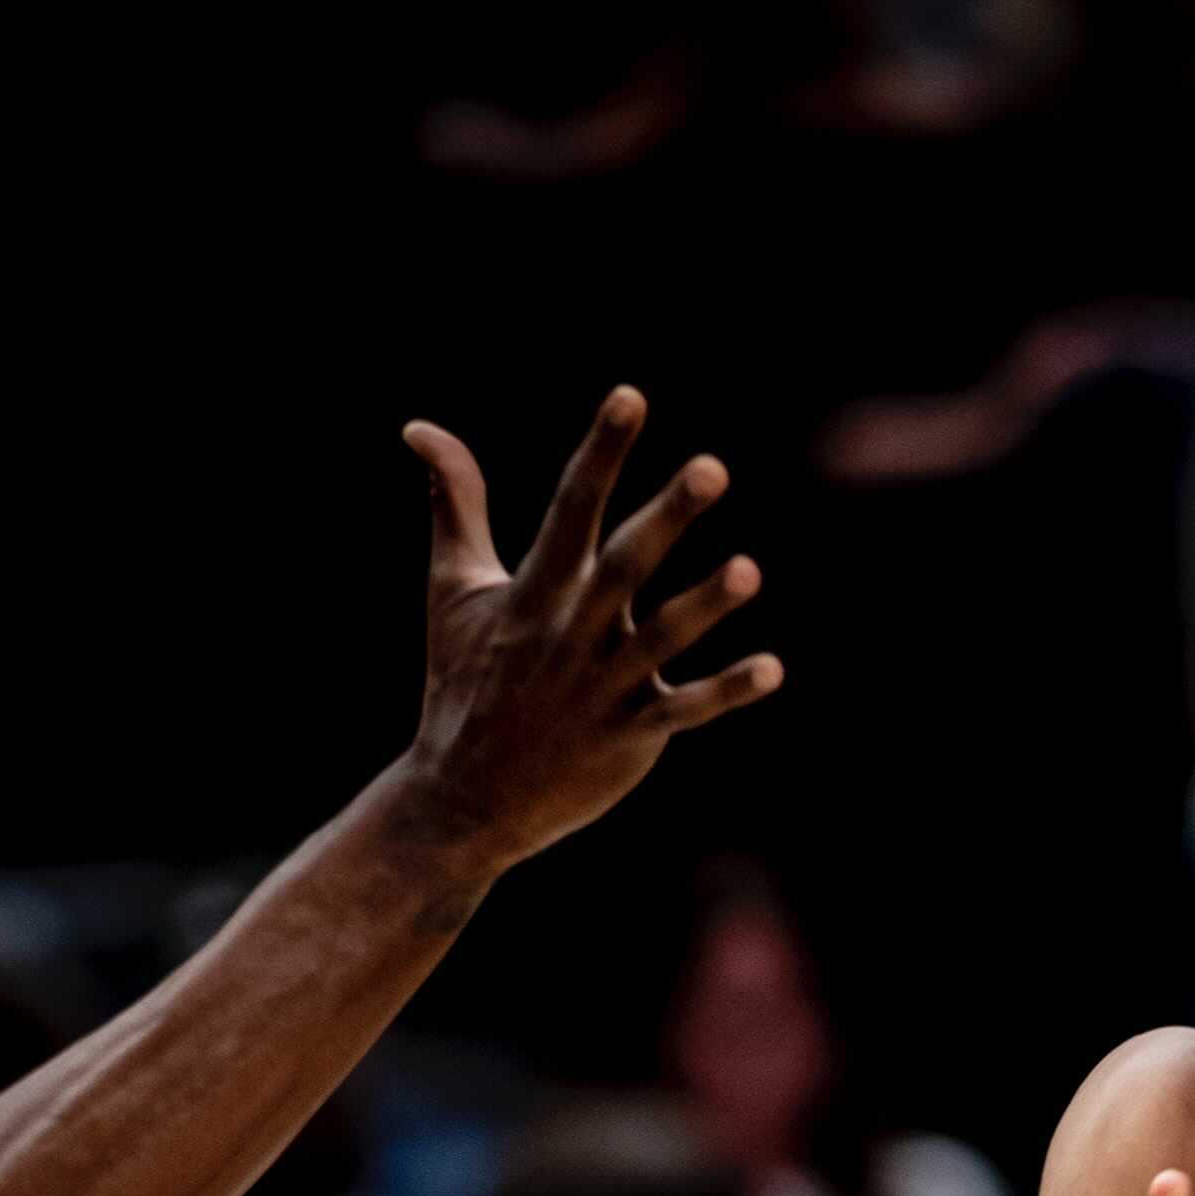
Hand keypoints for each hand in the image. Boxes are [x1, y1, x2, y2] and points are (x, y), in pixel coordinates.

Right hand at [395, 386, 781, 877]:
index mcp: (534, 589)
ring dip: (706, 605)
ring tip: (749, 570)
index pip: (570, 506)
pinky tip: (773, 669)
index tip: (631, 397)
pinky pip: (685, 710)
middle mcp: (571, 631)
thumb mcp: (454, 589)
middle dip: (667, 515)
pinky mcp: (628, 737)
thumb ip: (455, 504)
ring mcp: (602, 686)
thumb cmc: (463, 683)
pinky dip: (728, 692)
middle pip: (626, 563)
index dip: (602, 452)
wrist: (465, 798)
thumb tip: (421, 428)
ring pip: (662, 638)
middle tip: (713, 468)